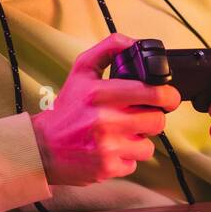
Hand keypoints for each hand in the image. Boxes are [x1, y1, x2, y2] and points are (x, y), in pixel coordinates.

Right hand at [31, 33, 180, 186]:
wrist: (42, 147)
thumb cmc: (66, 109)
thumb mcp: (82, 71)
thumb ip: (108, 49)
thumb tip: (133, 42)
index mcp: (100, 93)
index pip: (153, 93)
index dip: (168, 95)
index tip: (168, 97)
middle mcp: (104, 120)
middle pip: (157, 121)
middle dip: (153, 118)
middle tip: (141, 116)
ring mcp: (107, 147)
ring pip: (149, 145)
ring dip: (140, 140)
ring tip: (122, 134)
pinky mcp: (107, 168)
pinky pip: (135, 163)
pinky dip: (126, 157)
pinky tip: (112, 149)